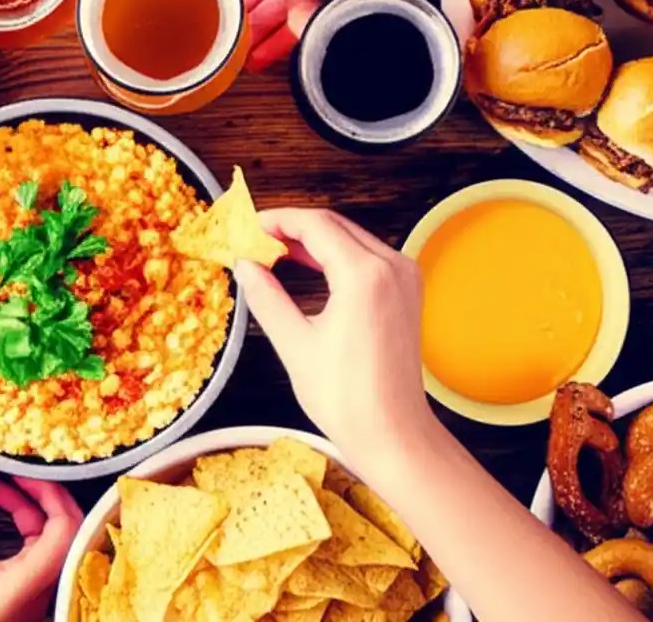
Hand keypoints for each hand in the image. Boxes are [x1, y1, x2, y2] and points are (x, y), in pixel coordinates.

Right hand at [0, 454, 82, 621]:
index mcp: (37, 576)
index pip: (66, 522)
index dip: (49, 488)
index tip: (19, 468)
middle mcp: (42, 584)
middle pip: (58, 526)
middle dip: (33, 493)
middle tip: (3, 472)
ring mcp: (30, 593)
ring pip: (41, 539)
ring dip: (20, 509)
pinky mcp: (14, 598)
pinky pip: (25, 552)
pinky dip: (11, 528)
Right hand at [234, 209, 430, 460]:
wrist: (393, 432)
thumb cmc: (349, 399)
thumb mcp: (294, 344)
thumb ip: (266, 297)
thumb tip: (246, 267)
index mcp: (364, 276)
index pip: (315, 225)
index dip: (278, 220)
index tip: (250, 225)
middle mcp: (392, 267)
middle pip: (335, 224)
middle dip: (293, 227)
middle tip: (256, 238)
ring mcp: (404, 278)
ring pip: (352, 237)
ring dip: (314, 239)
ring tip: (275, 250)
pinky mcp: (407, 292)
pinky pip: (367, 257)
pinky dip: (336, 255)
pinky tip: (309, 265)